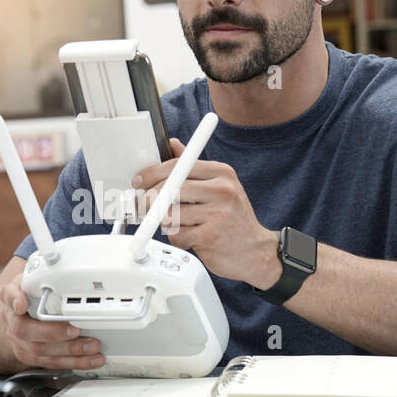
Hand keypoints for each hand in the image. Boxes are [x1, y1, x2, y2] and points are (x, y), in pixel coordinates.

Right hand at [0, 274, 104, 370]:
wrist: (13, 322)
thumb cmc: (25, 299)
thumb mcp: (27, 282)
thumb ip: (35, 276)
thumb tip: (47, 270)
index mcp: (13, 302)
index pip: (10, 297)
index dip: (16, 300)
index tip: (22, 303)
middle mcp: (15, 324)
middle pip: (27, 332)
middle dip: (54, 332)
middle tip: (76, 329)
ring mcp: (23, 344)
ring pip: (43, 352)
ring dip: (70, 352)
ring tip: (92, 347)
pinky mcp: (35, 358)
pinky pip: (54, 363)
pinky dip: (75, 363)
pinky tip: (91, 360)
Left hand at [132, 138, 280, 287]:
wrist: (256, 252)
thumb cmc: (234, 219)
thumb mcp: (220, 186)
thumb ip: (194, 167)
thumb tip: (173, 144)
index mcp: (222, 173)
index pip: (178, 165)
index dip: (152, 173)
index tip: (140, 181)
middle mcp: (222, 190)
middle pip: (170, 188)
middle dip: (151, 199)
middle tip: (145, 206)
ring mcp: (217, 214)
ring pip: (170, 213)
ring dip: (166, 222)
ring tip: (178, 224)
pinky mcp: (209, 237)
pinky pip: (177, 235)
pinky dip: (177, 238)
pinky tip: (190, 238)